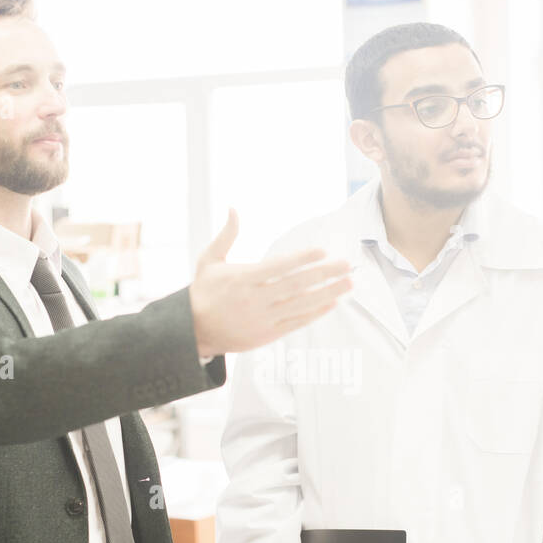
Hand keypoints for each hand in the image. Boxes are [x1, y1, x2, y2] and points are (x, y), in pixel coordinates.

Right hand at [188, 208, 353, 355]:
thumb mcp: (209, 261)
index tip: (321, 251)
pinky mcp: (267, 335)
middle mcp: (254, 299)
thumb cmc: (203, 292)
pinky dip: (315, 313)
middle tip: (346, 264)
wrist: (193, 331)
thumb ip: (226, 235)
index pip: (278, 267)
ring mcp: (263, 319)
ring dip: (327, 293)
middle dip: (324, 274)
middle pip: (296, 285)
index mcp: (242, 279)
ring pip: (301, 305)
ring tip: (348, 283)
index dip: (301, 259)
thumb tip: (233, 208)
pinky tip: (332, 302)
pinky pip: (296, 323)